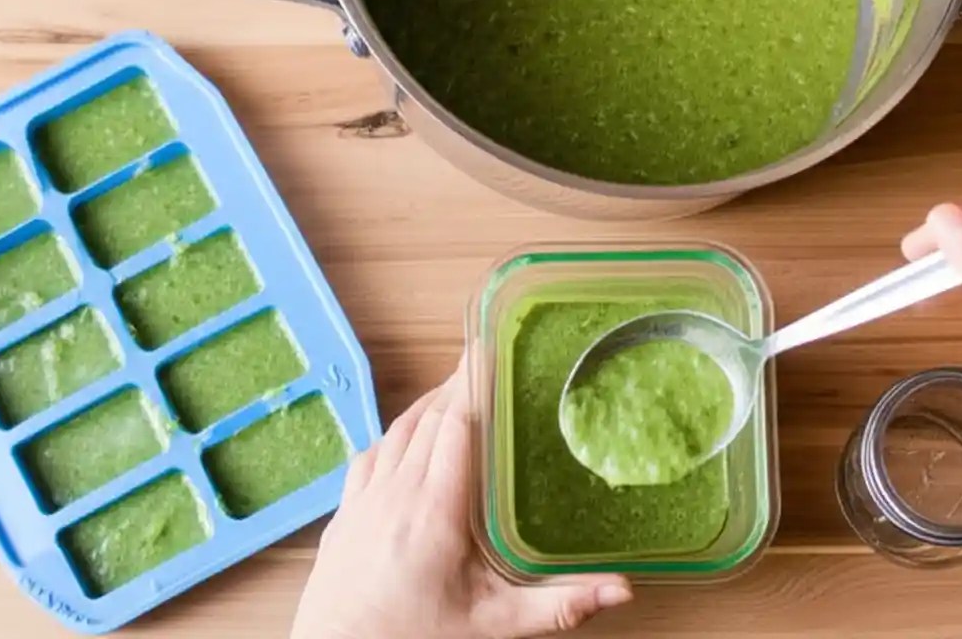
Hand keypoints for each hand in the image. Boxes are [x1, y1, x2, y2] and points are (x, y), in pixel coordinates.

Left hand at [290, 361, 632, 638]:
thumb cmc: (410, 638)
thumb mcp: (492, 624)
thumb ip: (556, 606)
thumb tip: (617, 590)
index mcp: (434, 509)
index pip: (455, 425)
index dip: (472, 384)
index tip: (489, 352)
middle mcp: (395, 493)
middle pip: (427, 418)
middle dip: (456, 387)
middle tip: (484, 364)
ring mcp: (364, 499)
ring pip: (396, 431)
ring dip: (425, 406)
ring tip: (453, 392)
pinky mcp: (344, 513)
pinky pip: (370, 454)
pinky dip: (393, 434)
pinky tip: (404, 437)